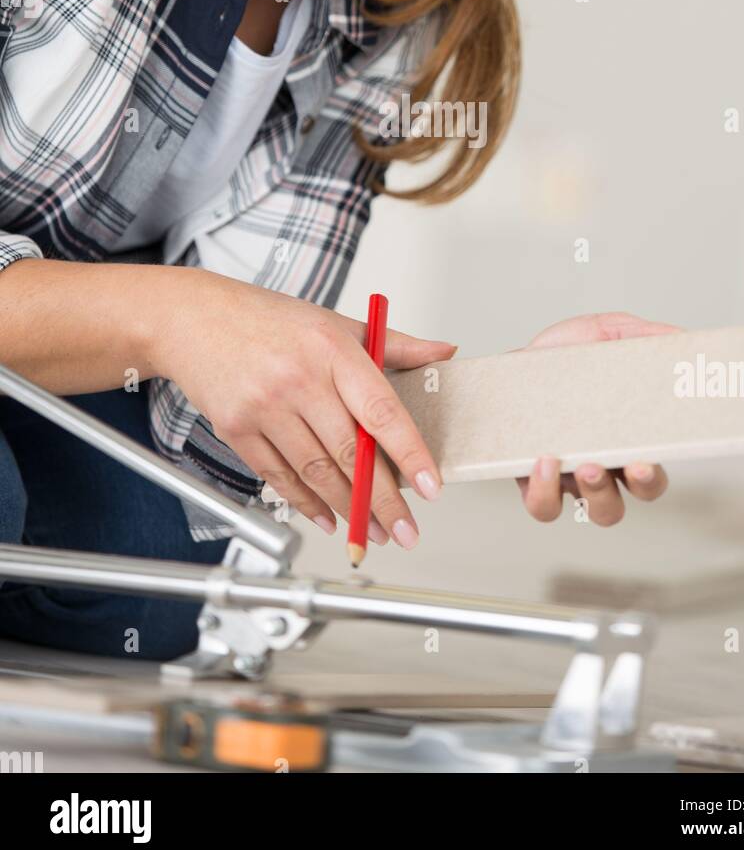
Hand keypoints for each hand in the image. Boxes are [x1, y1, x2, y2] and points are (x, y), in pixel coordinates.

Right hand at [154, 270, 456, 546]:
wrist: (193, 319)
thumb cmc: (268, 320)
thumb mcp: (335, 322)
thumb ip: (394, 343)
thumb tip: (444, 353)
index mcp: (331, 349)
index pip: (381, 409)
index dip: (410, 452)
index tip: (431, 485)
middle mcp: (298, 378)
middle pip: (350, 453)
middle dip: (383, 501)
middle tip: (406, 529)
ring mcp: (264, 406)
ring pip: (316, 472)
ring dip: (349, 509)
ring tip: (374, 530)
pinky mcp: (236, 429)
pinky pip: (279, 478)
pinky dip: (307, 505)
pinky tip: (330, 518)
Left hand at [514, 311, 681, 525]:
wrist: (518, 355)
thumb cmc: (565, 353)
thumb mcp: (607, 334)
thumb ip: (646, 336)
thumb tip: (684, 339)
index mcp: (623, 443)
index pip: (649, 479)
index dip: (650, 480)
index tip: (644, 463)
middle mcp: (596, 467)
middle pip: (617, 506)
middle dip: (619, 493)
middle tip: (621, 466)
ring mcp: (563, 476)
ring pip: (585, 510)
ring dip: (591, 495)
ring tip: (584, 465)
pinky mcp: (530, 477)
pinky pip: (541, 505)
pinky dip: (544, 493)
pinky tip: (544, 462)